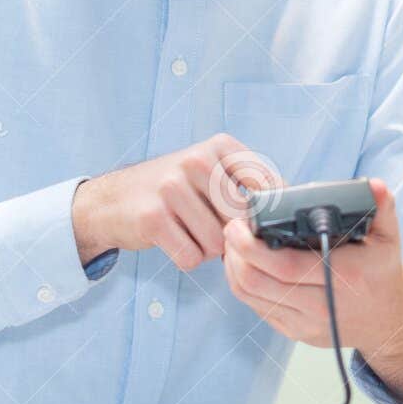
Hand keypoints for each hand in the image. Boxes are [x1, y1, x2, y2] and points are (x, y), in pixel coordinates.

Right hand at [71, 133, 280, 270]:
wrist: (112, 200)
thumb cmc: (173, 189)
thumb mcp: (212, 171)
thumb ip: (249, 185)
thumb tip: (291, 212)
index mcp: (219, 146)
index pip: (267, 185)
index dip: (268, 214)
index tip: (258, 224)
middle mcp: (196, 160)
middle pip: (242, 220)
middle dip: (233, 235)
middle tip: (212, 227)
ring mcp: (172, 188)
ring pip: (218, 243)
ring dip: (208, 249)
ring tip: (189, 231)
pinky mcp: (152, 218)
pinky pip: (191, 257)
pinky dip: (187, 257)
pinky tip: (173, 240)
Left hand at [221, 179, 402, 403]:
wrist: (388, 319)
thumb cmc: (382, 272)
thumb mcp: (388, 237)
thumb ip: (381, 206)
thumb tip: (372, 185)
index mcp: (343, 276)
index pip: (285, 266)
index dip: (253, 247)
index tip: (240, 225)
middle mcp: (322, 304)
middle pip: (259, 282)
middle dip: (236, 254)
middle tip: (230, 229)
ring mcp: (306, 323)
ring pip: (252, 297)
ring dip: (234, 269)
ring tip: (233, 246)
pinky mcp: (296, 332)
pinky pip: (258, 309)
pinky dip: (243, 286)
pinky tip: (243, 266)